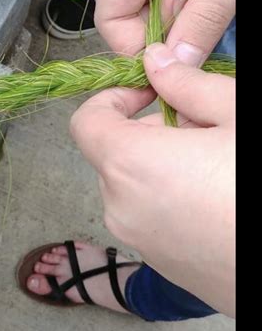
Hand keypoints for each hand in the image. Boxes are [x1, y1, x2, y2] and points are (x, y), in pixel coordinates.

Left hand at [70, 43, 234, 316]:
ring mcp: (139, 243)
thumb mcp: (236, 115)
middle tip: (207, 129)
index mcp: (129, 163)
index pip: (87, 121)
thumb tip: (155, 62)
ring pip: (136, 188)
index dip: (113, 97)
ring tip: (218, 166)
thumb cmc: (255, 185)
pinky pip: (153, 220)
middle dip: (153, 133)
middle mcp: (120, 207)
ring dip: (165, 168)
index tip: (151, 92)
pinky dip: (174, 202)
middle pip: (116, 155)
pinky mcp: (163, 268)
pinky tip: (221, 203)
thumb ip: (188, 85)